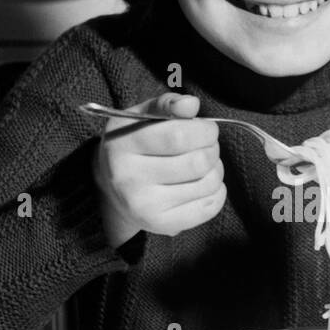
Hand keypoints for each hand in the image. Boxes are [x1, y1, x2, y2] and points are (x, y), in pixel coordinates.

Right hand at [92, 91, 224, 242]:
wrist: (113, 189)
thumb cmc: (135, 143)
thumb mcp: (141, 116)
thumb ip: (165, 104)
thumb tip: (191, 104)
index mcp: (121, 145)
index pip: (178, 136)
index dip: (204, 130)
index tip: (207, 129)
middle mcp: (128, 179)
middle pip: (197, 162)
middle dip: (212, 149)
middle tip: (207, 146)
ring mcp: (145, 207)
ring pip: (207, 184)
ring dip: (216, 170)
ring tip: (204, 164)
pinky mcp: (162, 226)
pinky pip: (209, 207)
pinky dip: (217, 192)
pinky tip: (204, 183)